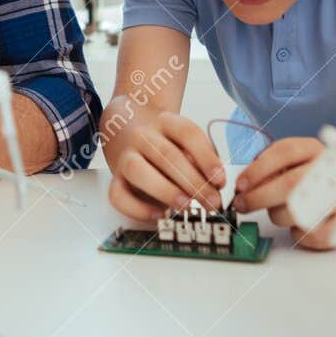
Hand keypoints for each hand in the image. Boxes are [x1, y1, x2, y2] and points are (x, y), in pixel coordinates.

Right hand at [107, 112, 224, 221]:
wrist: (126, 128)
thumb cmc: (163, 141)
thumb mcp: (184, 139)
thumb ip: (199, 157)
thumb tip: (213, 185)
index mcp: (165, 122)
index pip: (187, 134)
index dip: (206, 158)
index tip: (220, 180)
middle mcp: (142, 136)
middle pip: (166, 155)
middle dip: (194, 183)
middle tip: (212, 202)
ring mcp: (125, 156)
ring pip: (137, 170)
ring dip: (166, 191)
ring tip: (187, 206)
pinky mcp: (115, 178)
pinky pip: (118, 195)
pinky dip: (138, 208)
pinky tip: (159, 214)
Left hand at [232, 136, 335, 250]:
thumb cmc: (309, 179)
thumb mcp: (291, 163)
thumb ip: (271, 168)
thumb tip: (245, 186)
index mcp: (314, 150)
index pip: (285, 152)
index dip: (258, 169)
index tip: (241, 184)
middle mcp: (332, 170)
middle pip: (290, 183)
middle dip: (259, 197)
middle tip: (243, 205)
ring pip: (298, 211)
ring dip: (278, 215)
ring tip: (279, 211)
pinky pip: (311, 235)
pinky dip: (297, 233)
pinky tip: (297, 224)